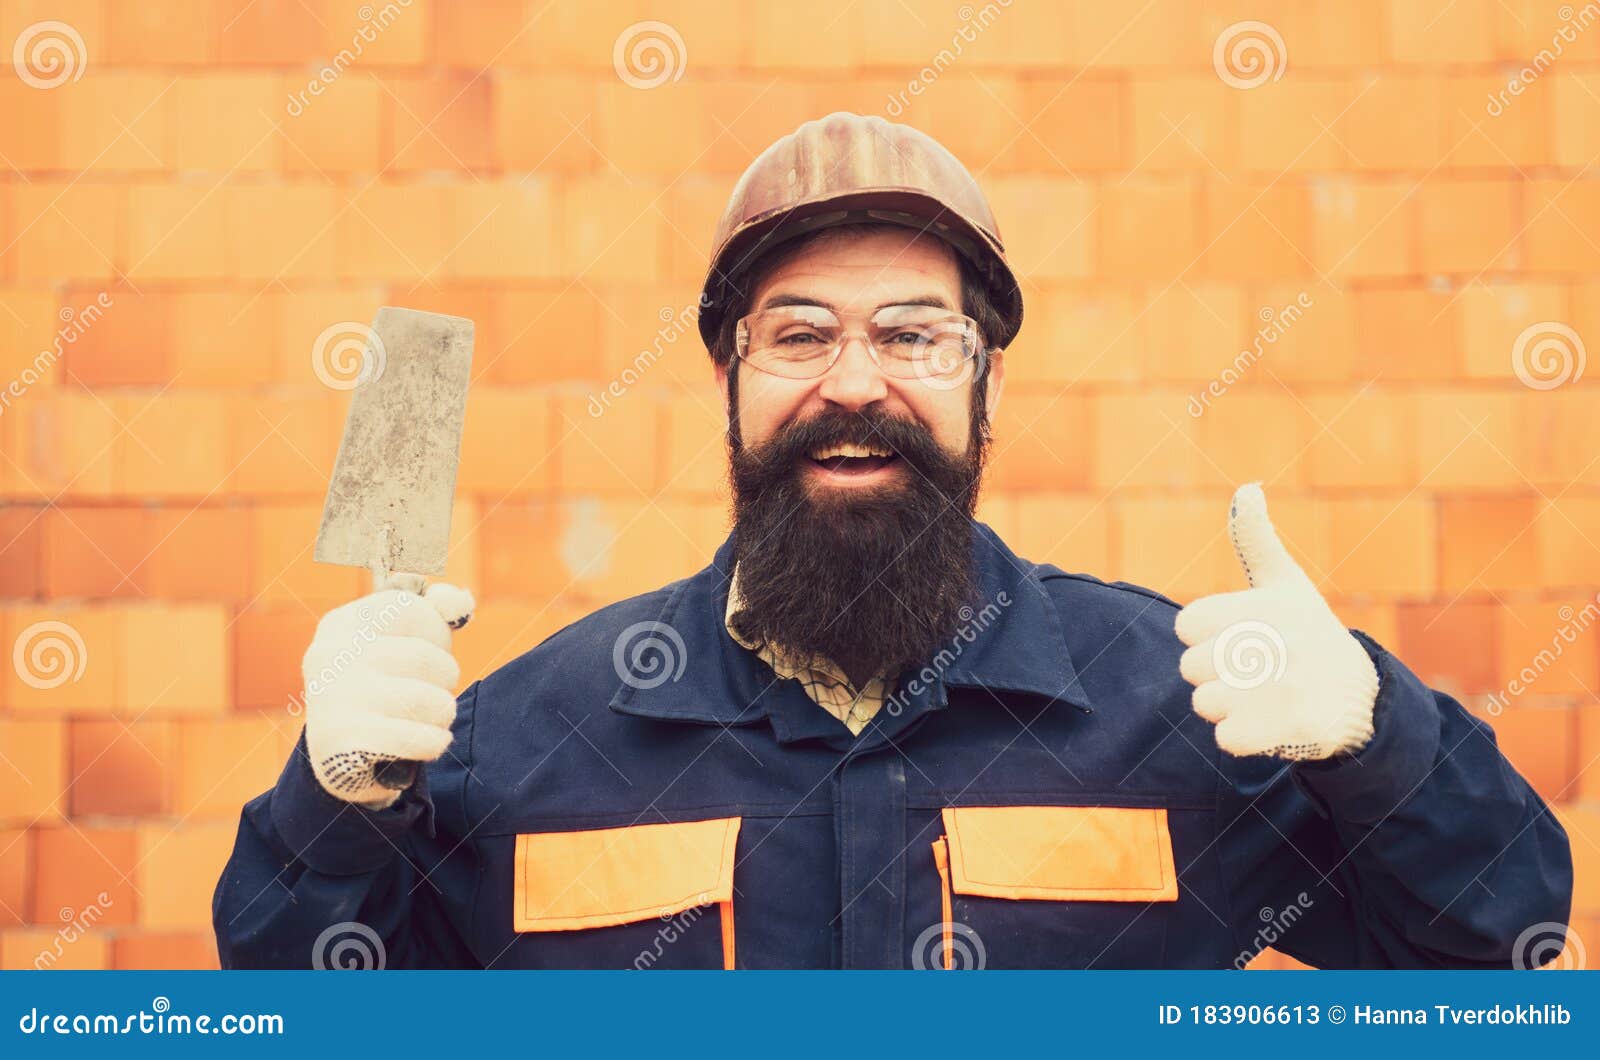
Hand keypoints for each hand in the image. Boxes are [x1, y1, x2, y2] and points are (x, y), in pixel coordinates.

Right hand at [302, 574, 475, 808]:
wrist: (337, 755)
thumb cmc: (381, 687)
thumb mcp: (399, 643)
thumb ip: (434, 613)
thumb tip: (457, 600)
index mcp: (342, 624)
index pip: (410, 609)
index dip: (437, 635)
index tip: (430, 655)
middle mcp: (331, 656)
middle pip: (423, 657)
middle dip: (446, 678)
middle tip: (438, 692)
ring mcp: (333, 699)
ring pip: (427, 700)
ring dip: (444, 713)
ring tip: (434, 718)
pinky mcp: (342, 743)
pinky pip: (418, 738)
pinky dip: (435, 742)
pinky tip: (432, 741)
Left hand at [1173, 483, 1378, 760]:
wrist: (1363, 696)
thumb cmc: (1310, 633)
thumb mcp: (1285, 583)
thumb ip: (1256, 539)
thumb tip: (1247, 488)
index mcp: (1261, 605)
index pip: (1186, 626)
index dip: (1207, 637)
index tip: (1241, 636)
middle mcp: (1271, 641)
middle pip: (1191, 668)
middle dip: (1216, 674)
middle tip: (1257, 670)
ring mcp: (1280, 684)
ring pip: (1205, 704)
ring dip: (1228, 707)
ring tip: (1264, 695)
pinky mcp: (1288, 726)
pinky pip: (1225, 738)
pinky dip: (1242, 736)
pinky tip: (1271, 721)